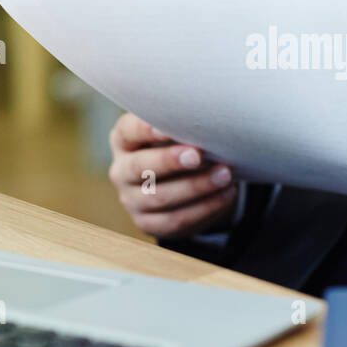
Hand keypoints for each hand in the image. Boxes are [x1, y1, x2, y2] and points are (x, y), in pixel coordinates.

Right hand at [108, 113, 237, 237]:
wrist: (185, 183)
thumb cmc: (182, 145)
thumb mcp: (177, 132)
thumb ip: (184, 126)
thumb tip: (209, 123)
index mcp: (124, 140)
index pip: (127, 132)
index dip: (145, 129)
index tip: (168, 129)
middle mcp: (121, 171)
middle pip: (139, 167)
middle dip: (170, 161)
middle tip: (198, 155)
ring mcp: (131, 200)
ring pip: (160, 197)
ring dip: (195, 186)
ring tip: (224, 175)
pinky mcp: (148, 223)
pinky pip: (175, 220)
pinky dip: (204, 208)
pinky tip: (225, 194)